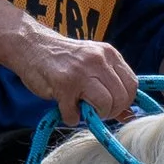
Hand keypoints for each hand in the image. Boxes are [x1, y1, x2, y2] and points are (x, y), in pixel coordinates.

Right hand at [20, 31, 139, 126]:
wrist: (30, 45)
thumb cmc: (63, 59)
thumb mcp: (92, 64)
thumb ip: (111, 85)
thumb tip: (130, 115)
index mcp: (109, 54)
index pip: (132, 84)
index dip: (125, 102)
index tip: (112, 106)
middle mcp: (98, 60)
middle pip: (121, 97)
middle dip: (111, 112)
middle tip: (96, 111)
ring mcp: (81, 72)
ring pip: (105, 104)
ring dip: (96, 116)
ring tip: (83, 111)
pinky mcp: (63, 85)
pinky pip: (76, 114)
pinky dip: (71, 118)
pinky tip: (66, 109)